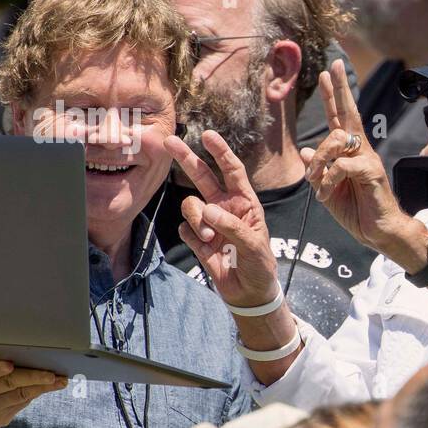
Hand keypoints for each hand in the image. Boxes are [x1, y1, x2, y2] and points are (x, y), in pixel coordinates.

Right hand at [0, 359, 67, 427]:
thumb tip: (24, 354)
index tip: (9, 365)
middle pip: (7, 383)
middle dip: (33, 378)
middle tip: (52, 373)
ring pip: (19, 395)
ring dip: (42, 387)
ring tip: (60, 380)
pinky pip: (20, 404)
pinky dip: (35, 393)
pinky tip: (48, 386)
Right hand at [165, 130, 278, 307]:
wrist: (249, 292)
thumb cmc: (259, 265)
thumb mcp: (253, 246)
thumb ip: (233, 226)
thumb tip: (208, 210)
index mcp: (244, 203)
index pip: (232, 171)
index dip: (221, 152)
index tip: (209, 135)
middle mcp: (225, 207)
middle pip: (202, 177)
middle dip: (186, 159)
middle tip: (169, 142)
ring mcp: (209, 222)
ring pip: (190, 206)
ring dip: (196, 220)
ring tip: (211, 238)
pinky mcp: (197, 239)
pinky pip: (184, 229)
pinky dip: (192, 237)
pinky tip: (206, 249)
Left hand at [301, 59, 411, 251]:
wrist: (379, 233)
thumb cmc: (357, 212)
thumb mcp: (328, 191)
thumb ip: (318, 172)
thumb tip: (305, 151)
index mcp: (350, 153)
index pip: (340, 119)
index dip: (333, 96)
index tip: (328, 72)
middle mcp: (360, 151)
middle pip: (348, 115)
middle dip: (339, 90)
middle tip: (333, 65)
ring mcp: (367, 159)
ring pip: (336, 140)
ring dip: (319, 160)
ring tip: (314, 180)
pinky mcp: (371, 171)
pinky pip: (341, 166)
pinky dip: (328, 181)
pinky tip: (326, 195)